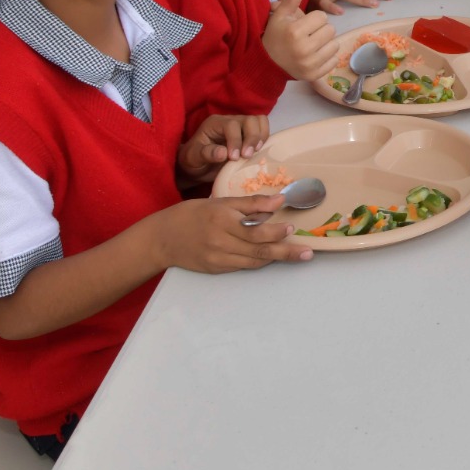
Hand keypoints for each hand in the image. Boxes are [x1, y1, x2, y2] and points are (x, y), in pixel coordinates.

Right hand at [156, 196, 313, 272]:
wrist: (162, 239)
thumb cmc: (191, 215)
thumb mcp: (219, 202)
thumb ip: (250, 203)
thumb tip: (280, 200)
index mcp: (221, 220)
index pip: (254, 230)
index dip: (275, 231)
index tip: (291, 227)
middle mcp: (220, 241)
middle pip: (259, 250)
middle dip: (286, 251)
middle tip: (307, 253)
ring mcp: (218, 258)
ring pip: (254, 261)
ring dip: (276, 258)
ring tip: (297, 255)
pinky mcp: (216, 269)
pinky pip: (243, 266)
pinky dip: (259, 261)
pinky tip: (272, 257)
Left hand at [179, 114, 270, 181]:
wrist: (197, 167)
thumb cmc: (193, 161)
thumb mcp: (193, 159)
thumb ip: (206, 154)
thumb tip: (223, 153)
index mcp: (215, 124)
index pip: (231, 125)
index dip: (236, 140)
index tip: (234, 158)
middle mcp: (229, 121)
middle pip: (249, 120)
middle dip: (252, 138)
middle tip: (247, 156)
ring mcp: (241, 127)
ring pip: (260, 121)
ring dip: (261, 137)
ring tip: (255, 153)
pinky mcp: (249, 136)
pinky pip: (263, 130)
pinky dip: (265, 140)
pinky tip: (258, 153)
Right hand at [261, 0, 338, 79]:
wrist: (268, 63)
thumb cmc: (275, 36)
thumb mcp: (280, 16)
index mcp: (295, 31)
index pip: (322, 16)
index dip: (314, 18)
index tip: (305, 23)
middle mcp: (303, 48)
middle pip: (331, 30)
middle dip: (322, 29)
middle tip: (310, 33)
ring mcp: (310, 64)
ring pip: (335, 45)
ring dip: (326, 42)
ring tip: (314, 43)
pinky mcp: (315, 75)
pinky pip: (334, 60)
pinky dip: (328, 56)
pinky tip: (316, 55)